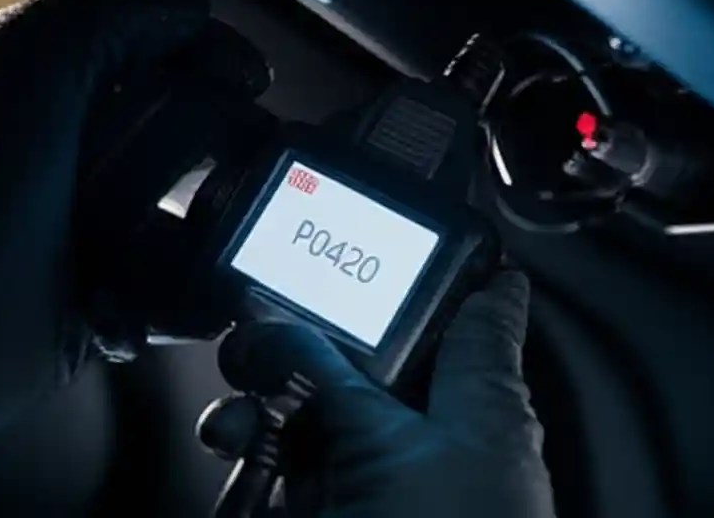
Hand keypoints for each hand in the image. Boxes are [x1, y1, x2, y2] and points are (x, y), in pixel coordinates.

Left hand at [0, 0, 212, 475]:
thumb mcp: (39, 52)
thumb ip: (119, 10)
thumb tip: (189, 8)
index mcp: (33, 79)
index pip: (141, 45)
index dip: (202, 51)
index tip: (251, 79)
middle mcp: (52, 151)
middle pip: (171, 130)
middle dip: (222, 139)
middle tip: (254, 156)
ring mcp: (68, 231)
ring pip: (177, 215)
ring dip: (212, 223)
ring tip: (230, 228)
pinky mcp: (84, 307)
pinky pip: (163, 293)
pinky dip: (189, 292)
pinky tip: (197, 288)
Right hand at [219, 271, 555, 517]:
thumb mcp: (390, 445)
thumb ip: (331, 375)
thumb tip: (281, 324)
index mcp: (480, 406)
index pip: (481, 314)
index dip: (462, 265)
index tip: (433, 224)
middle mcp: (431, 434)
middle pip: (375, 351)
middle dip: (318, 327)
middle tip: (272, 309)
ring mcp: (377, 476)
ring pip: (320, 400)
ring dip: (270, 383)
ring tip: (241, 380)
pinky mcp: (329, 510)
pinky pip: (285, 456)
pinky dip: (252, 438)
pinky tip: (232, 434)